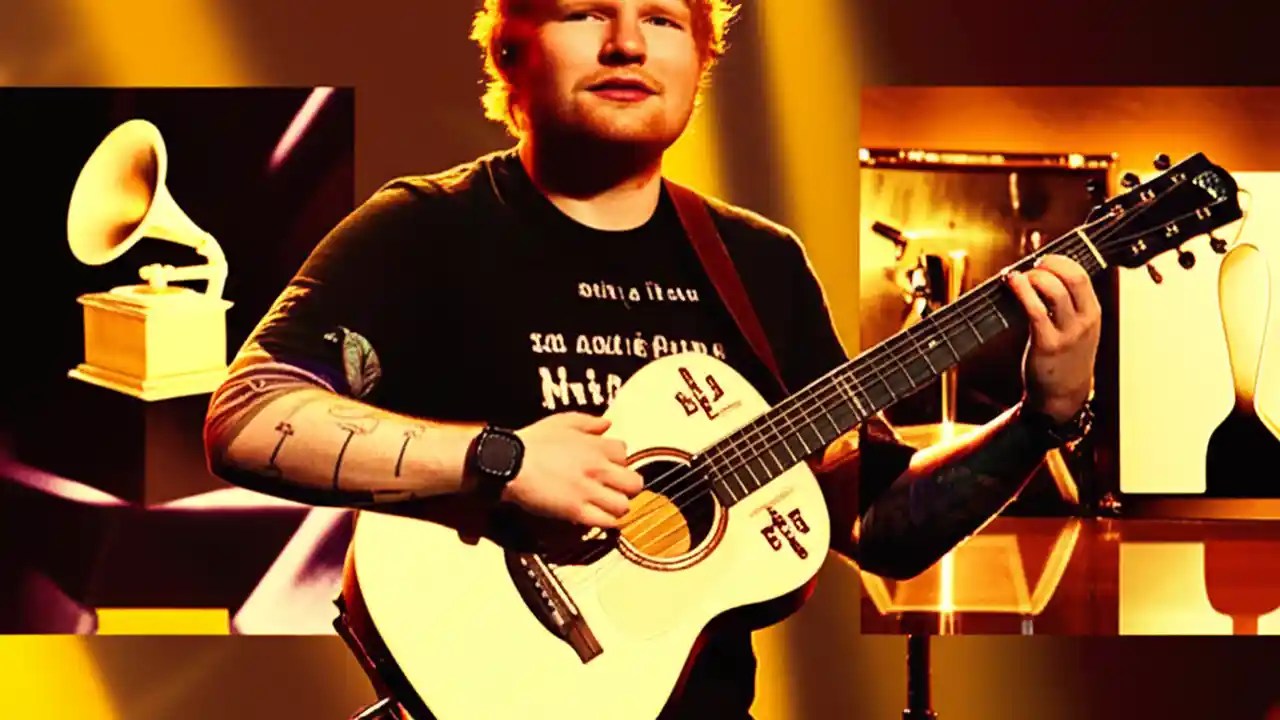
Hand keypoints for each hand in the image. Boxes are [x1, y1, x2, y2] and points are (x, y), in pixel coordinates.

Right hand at [503, 412, 644, 527]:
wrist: (510, 463)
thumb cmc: (532, 442)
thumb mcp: (561, 421)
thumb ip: (588, 422)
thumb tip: (607, 424)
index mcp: (596, 446)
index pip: (625, 453)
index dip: (618, 460)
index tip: (608, 465)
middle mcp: (598, 468)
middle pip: (634, 483)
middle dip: (627, 487)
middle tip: (615, 489)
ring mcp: (588, 491)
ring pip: (624, 505)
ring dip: (618, 506)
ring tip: (608, 505)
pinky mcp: (577, 512)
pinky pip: (606, 522)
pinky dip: (607, 522)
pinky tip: (600, 518)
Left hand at [1004, 254, 1101, 422]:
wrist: (1062, 395)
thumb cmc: (1064, 357)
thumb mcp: (1077, 328)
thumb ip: (1067, 304)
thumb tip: (1040, 273)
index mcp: (1093, 312)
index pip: (1082, 274)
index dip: (1061, 260)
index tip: (1043, 259)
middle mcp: (1084, 320)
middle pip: (1073, 277)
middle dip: (1050, 264)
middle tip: (1032, 265)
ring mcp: (1068, 333)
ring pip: (1053, 291)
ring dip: (1032, 277)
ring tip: (1017, 277)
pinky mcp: (1048, 344)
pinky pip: (1036, 311)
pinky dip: (1021, 292)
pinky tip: (1010, 285)